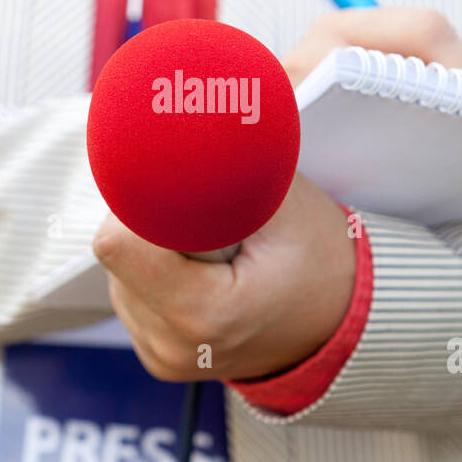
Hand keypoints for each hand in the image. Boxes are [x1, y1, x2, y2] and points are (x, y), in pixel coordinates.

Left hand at [97, 6, 461, 382]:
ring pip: (121, 272)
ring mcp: (162, 355)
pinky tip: (202, 269)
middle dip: (154, 220)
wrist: (342, 322)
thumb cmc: (323, 260)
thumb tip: (188, 105)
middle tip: (211, 217)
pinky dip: (160, 270)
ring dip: (155, 245)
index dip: (142, 199)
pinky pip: (133, 292)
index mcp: (204, 317)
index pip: (119, 240)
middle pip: (120, 253)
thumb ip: (231, 157)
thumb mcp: (285, 197)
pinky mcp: (158, 354)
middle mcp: (174, 347)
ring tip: (214, 248)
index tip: (168, 176)